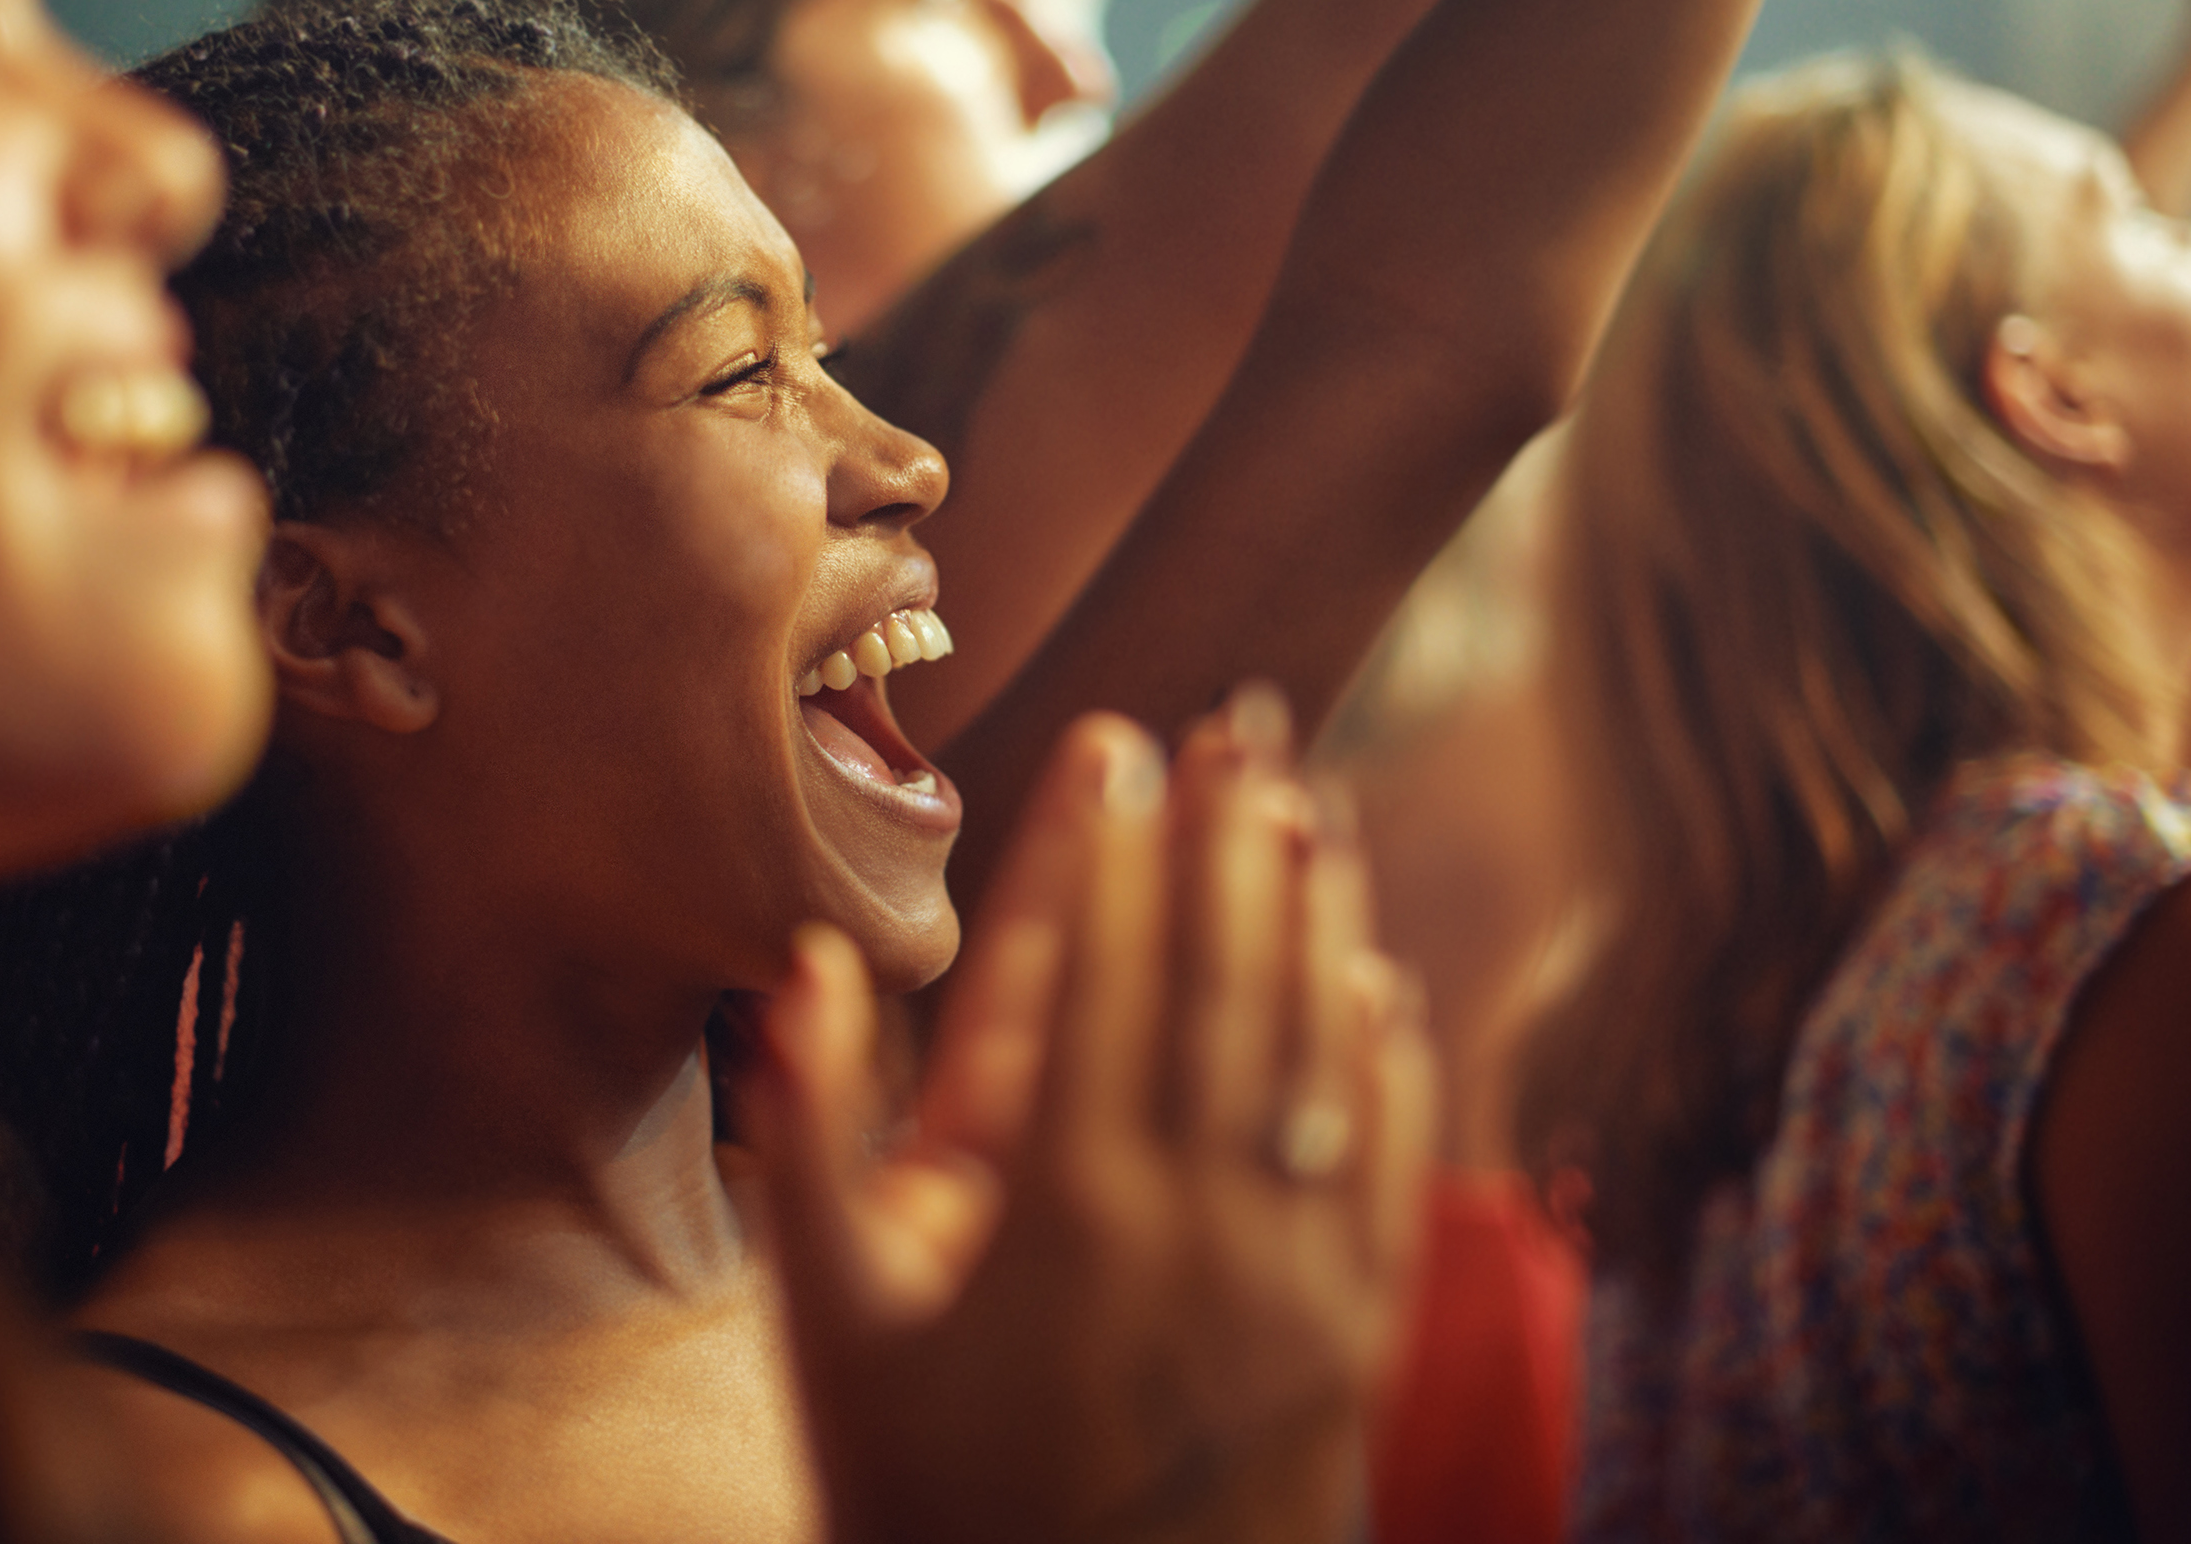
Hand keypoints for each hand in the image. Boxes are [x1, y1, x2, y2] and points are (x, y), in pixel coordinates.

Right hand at [746, 694, 1433, 1543]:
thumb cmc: (925, 1505)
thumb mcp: (827, 1335)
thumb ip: (801, 1146)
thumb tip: (801, 969)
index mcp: (1063, 1207)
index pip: (1106, 975)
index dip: (1119, 848)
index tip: (1125, 742)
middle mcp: (1194, 1222)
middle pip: (1227, 986)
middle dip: (1233, 844)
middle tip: (1244, 726)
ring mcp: (1289, 1279)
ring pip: (1320, 1058)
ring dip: (1320, 924)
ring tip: (1313, 814)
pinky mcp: (1351, 1343)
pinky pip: (1387, 1174)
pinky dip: (1390, 1070)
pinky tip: (1382, 987)